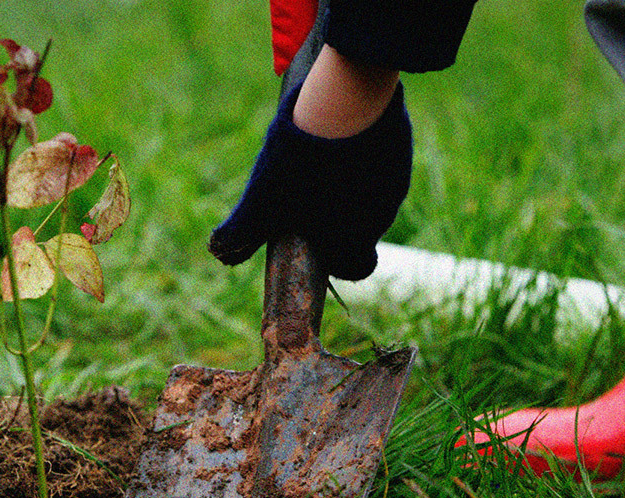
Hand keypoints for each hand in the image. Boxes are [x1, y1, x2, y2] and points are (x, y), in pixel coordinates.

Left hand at [209, 48, 410, 280]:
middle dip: (342, 218)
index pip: (356, 267)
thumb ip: (243, 231)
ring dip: (355, 184)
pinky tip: (342, 132)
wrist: (344, 103)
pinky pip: (386, 158)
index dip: (338, 260)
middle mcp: (382, 217)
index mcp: (354, 239)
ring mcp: (397, 181)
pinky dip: (367, 153)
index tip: (318, 240)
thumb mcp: (262, 198)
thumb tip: (221, 251)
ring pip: (376, 194)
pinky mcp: (403, 146)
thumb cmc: (300, 161)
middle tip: (311, 190)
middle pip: (365, 230)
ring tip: (323, 155)